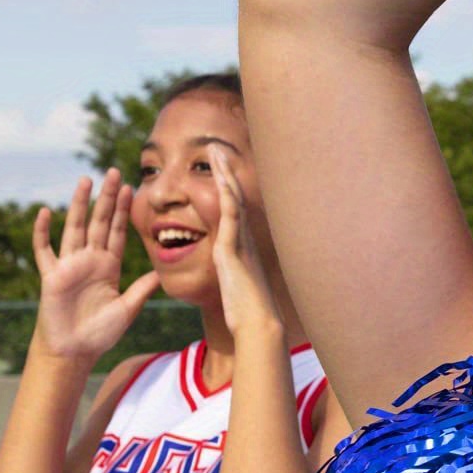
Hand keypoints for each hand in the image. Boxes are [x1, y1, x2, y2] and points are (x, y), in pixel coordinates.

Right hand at [32, 172, 159, 361]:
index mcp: (109, 266)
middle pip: (98, 222)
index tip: (131, 187)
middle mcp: (89, 260)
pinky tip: (45, 212)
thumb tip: (164, 273)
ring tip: (85, 180)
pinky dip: (43, 232)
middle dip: (106, 198)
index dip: (123, 210)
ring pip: (75, 228)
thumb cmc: (100, 332)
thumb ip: (143, 289)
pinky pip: (45, 251)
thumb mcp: (128, 308)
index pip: (117, 231)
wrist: (75, 351)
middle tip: (113, 171)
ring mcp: (69, 265)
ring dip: (79, 204)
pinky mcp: (52, 276)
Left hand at [211, 147, 280, 338]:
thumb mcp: (235, 287)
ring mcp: (239, 242)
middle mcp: (242, 239)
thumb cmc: (246, 312)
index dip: (225, 187)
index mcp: (238, 246)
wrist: (257, 323)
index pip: (231, 210)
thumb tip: (230, 275)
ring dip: (224, 175)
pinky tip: (221, 180)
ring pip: (232, 200)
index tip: (218, 167)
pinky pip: (229, 217)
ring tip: (215, 152)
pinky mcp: (232, 249)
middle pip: (234, 197)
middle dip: (224, 172)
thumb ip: (231, 275)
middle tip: (217, 148)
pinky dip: (226, 196)